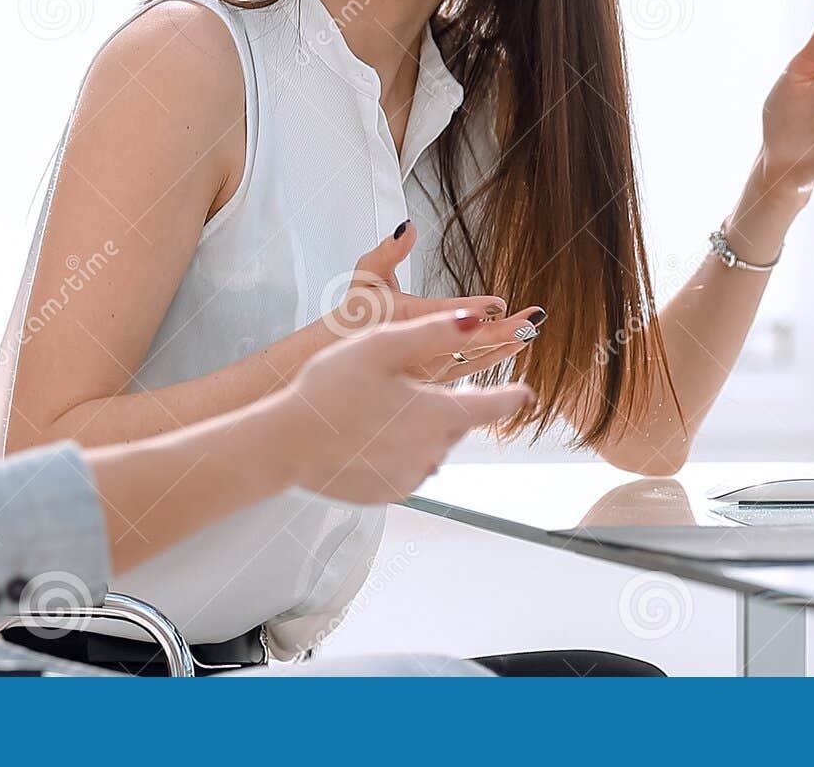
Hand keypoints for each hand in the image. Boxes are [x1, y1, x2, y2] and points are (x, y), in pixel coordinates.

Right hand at [277, 308, 536, 503]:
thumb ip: (434, 332)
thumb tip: (477, 321)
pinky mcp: (388, 493)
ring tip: (379, 408)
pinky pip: (407, 465)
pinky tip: (367, 433)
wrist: (286, 443)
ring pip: (431, 445)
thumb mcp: (382, 345)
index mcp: (438, 415)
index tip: (528, 393)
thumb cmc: (331, 387)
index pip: (494, 406)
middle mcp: (432, 452)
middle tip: (408, 384)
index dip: (512, 395)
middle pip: (456, 422)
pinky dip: (397, 449)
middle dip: (444, 403)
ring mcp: (410, 477)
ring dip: (419, 426)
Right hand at [327, 221, 545, 382]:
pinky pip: (463, 382)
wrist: (328, 375)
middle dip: (505, 332)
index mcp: (405, 325)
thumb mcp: (364, 278)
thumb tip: (408, 226)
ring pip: (471, 367)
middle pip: (469, 345)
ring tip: (527, 335)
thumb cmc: (348, 322)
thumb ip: (387, 252)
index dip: (475, 309)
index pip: (446, 316)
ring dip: (501, 350)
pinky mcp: (427, 397)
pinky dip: (486, 365)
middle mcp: (418, 358)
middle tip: (533, 320)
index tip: (501, 302)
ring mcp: (424, 382)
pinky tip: (506, 352)